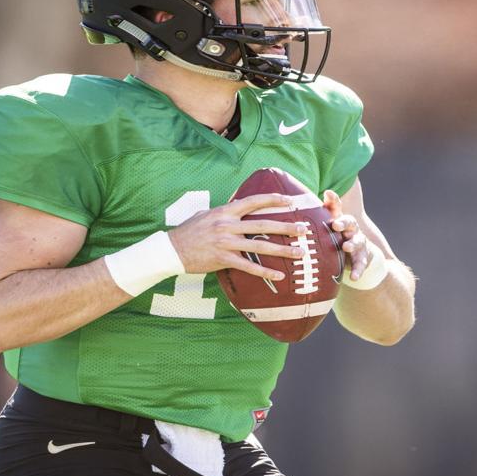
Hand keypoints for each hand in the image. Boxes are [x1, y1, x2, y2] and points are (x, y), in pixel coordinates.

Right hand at [167, 193, 313, 281]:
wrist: (172, 249)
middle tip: (304, 230)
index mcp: (225, 211)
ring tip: (300, 254)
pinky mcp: (224, 259)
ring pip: (261, 246)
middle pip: (263, 225)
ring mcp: (227, 242)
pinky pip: (249, 266)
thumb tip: (237, 206)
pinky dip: (265, 272)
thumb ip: (224, 211)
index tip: (290, 200)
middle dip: (286, 227)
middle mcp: (228, 225)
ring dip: (283, 250)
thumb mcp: (206, 214)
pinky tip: (279, 276)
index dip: (272, 199)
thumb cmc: (189, 231)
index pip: (253, 201)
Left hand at [323, 190, 373, 280]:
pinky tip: (354, 277)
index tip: (327, 194)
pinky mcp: (361, 259)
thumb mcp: (331, 226)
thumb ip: (327, 211)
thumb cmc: (338, 237)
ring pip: (358, 242)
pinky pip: (360, 265)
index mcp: (342, 221)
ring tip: (346, 246)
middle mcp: (352, 230)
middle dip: (344, 223)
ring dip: (353, 243)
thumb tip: (326, 192)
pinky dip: (358, 270)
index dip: (334, 201)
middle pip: (350, 223)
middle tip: (335, 225)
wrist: (355, 256)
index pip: (338, 208)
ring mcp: (359, 244)